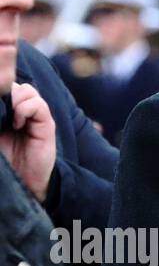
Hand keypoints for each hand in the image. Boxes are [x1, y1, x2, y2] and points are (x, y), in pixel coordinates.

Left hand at [0, 81, 56, 200]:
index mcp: (7, 109)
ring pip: (26, 90)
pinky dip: (25, 109)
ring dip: (14, 100)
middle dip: (4, 92)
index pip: (4, 86)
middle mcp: (22, 110)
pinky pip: (38, 104)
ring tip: (9, 119)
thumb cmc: (4, 160)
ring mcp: (36, 116)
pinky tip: (18, 124)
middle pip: (14, 83)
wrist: (22, 181)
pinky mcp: (46, 124)